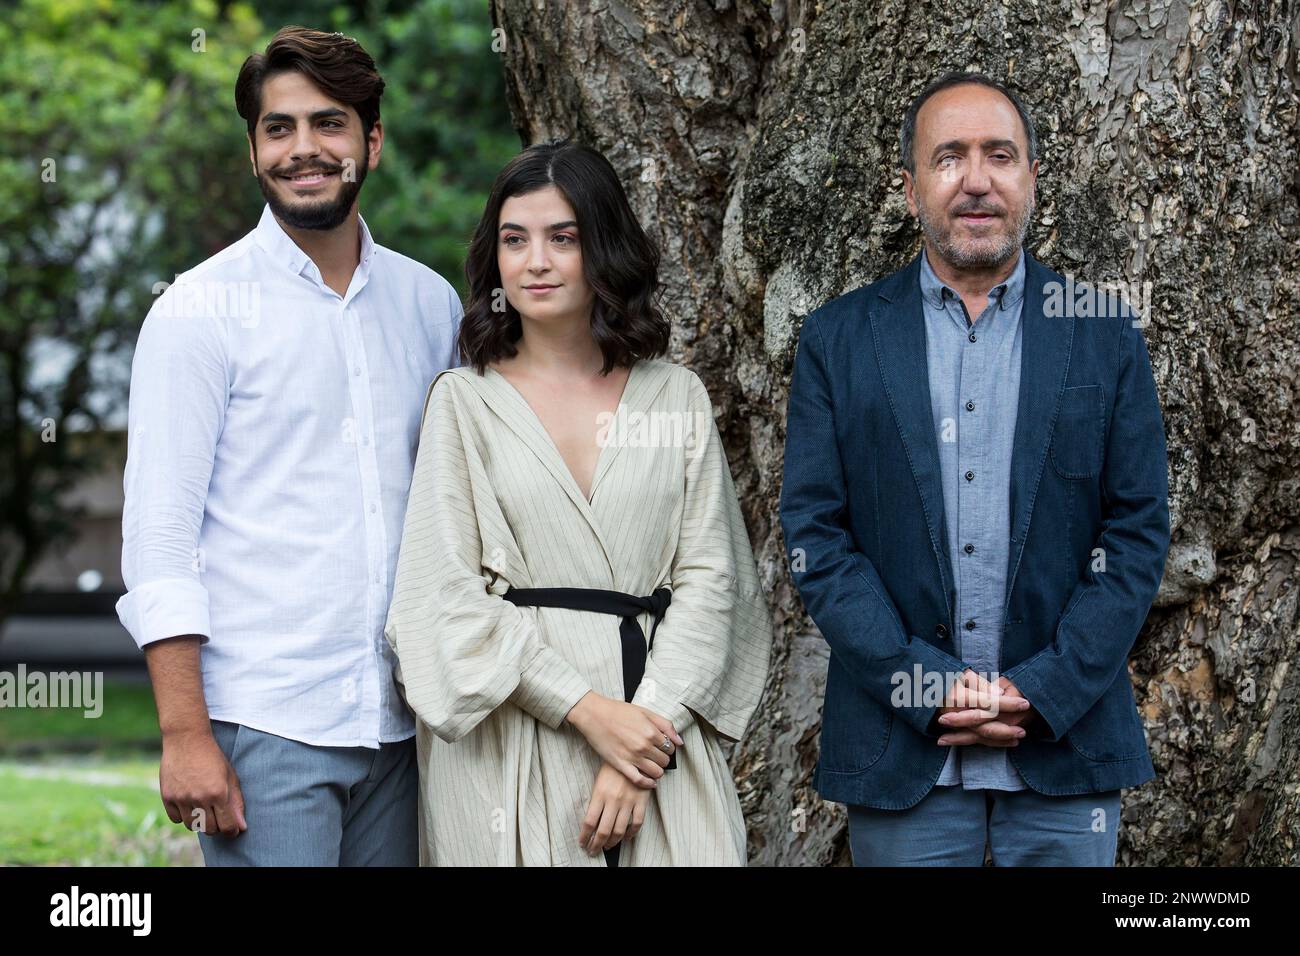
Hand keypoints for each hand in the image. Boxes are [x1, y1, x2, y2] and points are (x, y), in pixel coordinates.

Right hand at [159, 727, 246, 836]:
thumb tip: (241, 827)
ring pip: (192, 826)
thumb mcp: (230, 776)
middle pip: (209, 829)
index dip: (232, 830)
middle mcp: (199, 798)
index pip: (227, 826)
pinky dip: (183, 816)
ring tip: (203, 808)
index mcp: (219, 793)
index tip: (233, 829)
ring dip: (199, 822)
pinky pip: (176, 819)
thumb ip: (236, 802)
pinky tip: (189, 804)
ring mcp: (181, 798)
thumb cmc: (213, 757)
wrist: (187, 740)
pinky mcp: (167, 797)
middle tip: (218, 816)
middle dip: (216, 826)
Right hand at [565, 692, 682, 788]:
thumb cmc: (619, 711)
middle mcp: (644, 746)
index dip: (669, 748)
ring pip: (656, 772)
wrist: (594, 715)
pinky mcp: (620, 765)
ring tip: (653, 766)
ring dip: (658, 771)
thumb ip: (665, 725)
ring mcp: (632, 757)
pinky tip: (651, 782)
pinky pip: (639, 780)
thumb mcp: (645, 712)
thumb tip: (680, 741)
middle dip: (663, 759)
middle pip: (664, 761)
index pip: (671, 748)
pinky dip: (648, 783)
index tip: (663, 747)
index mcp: (651, 732)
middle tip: (656, 755)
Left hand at [579, 762, 648, 855]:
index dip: (585, 836)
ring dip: (612, 842)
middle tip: (593, 851)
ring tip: (608, 847)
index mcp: (600, 794)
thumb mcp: (599, 781)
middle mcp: (613, 800)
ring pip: (619, 830)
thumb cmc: (613, 767)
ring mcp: (628, 802)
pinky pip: (637, 823)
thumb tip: (591, 821)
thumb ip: (596, 800)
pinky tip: (626, 837)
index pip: (589, 822)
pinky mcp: (641, 801)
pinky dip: (631, 834)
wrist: (634, 753)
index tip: (582, 843)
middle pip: (603, 830)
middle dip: (596, 844)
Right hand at [935, 671, 1033, 747]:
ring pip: (980, 736)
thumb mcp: (961, 673)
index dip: (1008, 703)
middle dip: (1006, 729)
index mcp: (958, 696)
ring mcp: (952, 724)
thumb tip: (999, 694)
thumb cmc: (943, 676)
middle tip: (1024, 729)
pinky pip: (973, 740)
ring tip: (1018, 738)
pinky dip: (990, 743)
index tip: (1024, 703)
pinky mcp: (953, 730)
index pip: (988, 702)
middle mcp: (954, 713)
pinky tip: (1005, 742)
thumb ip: (980, 684)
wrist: (919, 687)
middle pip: (985, 725)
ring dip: (1000, 739)